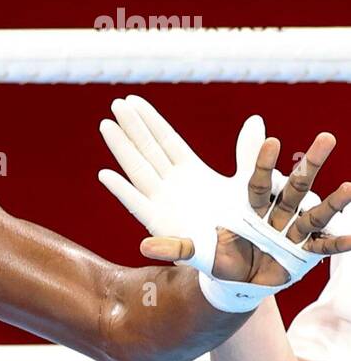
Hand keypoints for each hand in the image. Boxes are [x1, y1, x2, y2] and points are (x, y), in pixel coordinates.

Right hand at [99, 95, 350, 286]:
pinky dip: (122, 191)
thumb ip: (247, 152)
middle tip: (117, 103)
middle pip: (148, 149)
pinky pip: (138, 205)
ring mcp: (164, 203)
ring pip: (139, 169)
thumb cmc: (245, 224)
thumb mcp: (250, 182)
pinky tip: (106, 175)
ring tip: (106, 126)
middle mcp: (173, 185)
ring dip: (122, 149)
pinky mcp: (161, 225)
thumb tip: (256, 120)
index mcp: (191, 172)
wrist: (244, 259)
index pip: (166, 140)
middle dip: (133, 127)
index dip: (150, 120)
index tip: (133, 101)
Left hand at [137, 134, 350, 282]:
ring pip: (315, 212)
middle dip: (310, 164)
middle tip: (327, 138)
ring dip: (335, 201)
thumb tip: (142, 247)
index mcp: (248, 207)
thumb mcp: (200, 254)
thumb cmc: (219, 258)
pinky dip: (340, 244)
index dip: (262, 162)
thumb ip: (177, 247)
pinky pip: (325, 247)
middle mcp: (275, 214)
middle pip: (294, 186)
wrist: (240, 281)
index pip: (256, 181)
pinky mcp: (305, 254)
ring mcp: (293, 232)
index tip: (270, 141)